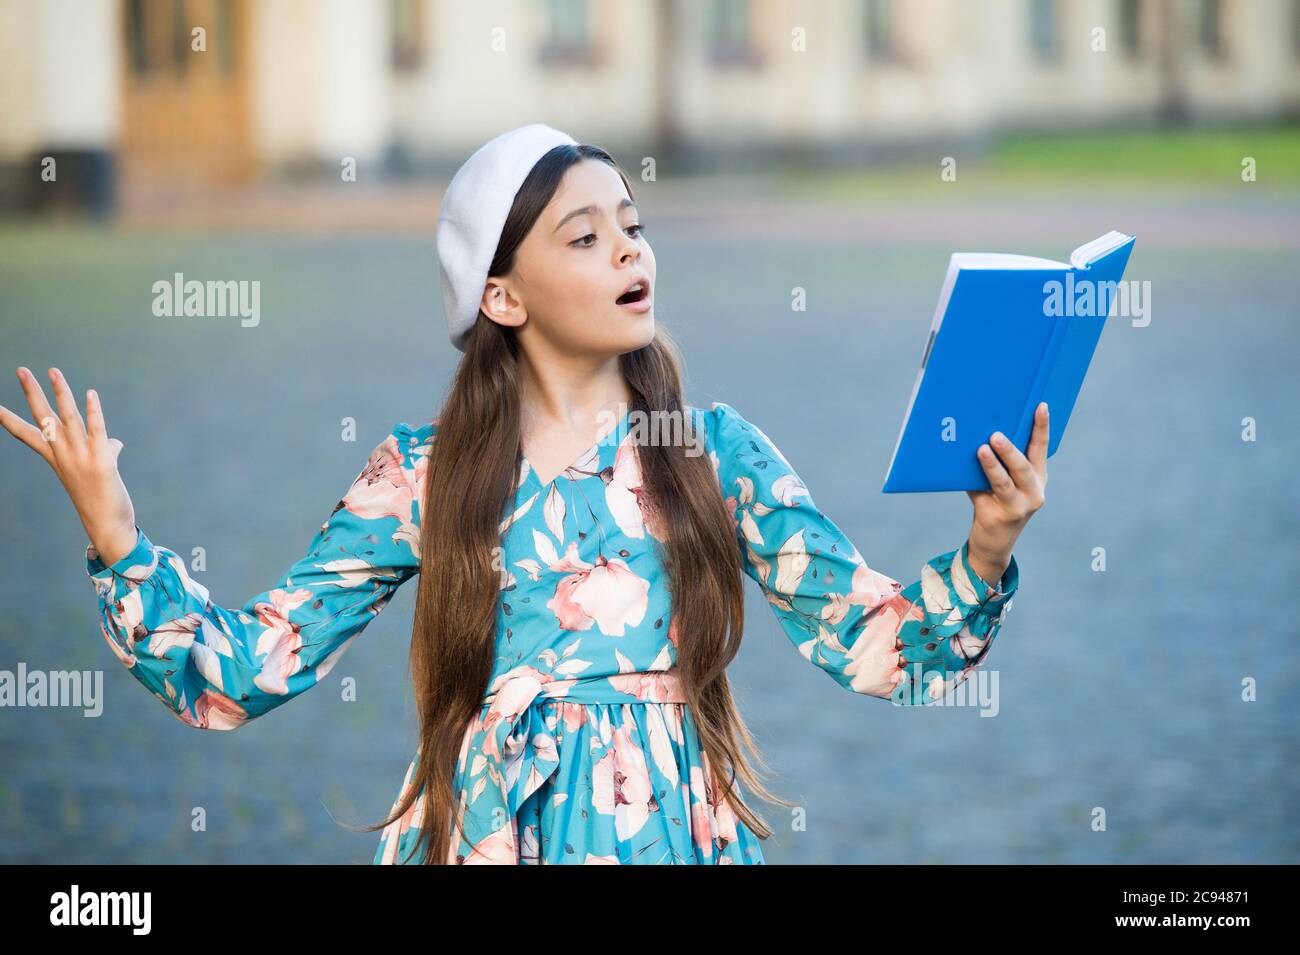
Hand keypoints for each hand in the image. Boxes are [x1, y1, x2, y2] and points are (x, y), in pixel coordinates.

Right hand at [1, 367, 137, 564]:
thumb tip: (115, 442)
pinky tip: (90, 394)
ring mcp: (81, 458)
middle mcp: (64, 456)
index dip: (9, 419)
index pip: (27, 434)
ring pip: (68, 418)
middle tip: (20, 370)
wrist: (108, 526)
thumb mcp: (99, 470)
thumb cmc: (101, 499)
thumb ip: (103, 451)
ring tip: (53, 371)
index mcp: (57, 458)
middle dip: (32, 393)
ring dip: (61, 393)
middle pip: (43, 418)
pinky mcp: (101, 461)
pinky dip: (93, 412)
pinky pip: (96, 430)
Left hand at [964, 401, 1048, 583]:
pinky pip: (983, 494)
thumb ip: (997, 461)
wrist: (993, 543)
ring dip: (992, 465)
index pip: (1041, 448)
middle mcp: (1033, 491)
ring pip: (1004, 482)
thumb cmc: (995, 503)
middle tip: (997, 434)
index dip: (1041, 427)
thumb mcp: (1002, 482)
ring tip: (982, 449)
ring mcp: (1018, 506)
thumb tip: (977, 431)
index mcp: (1038, 477)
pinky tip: (964, 470)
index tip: (1041, 406)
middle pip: (1024, 467)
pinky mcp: (999, 517)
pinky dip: (975, 481)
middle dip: (1011, 449)